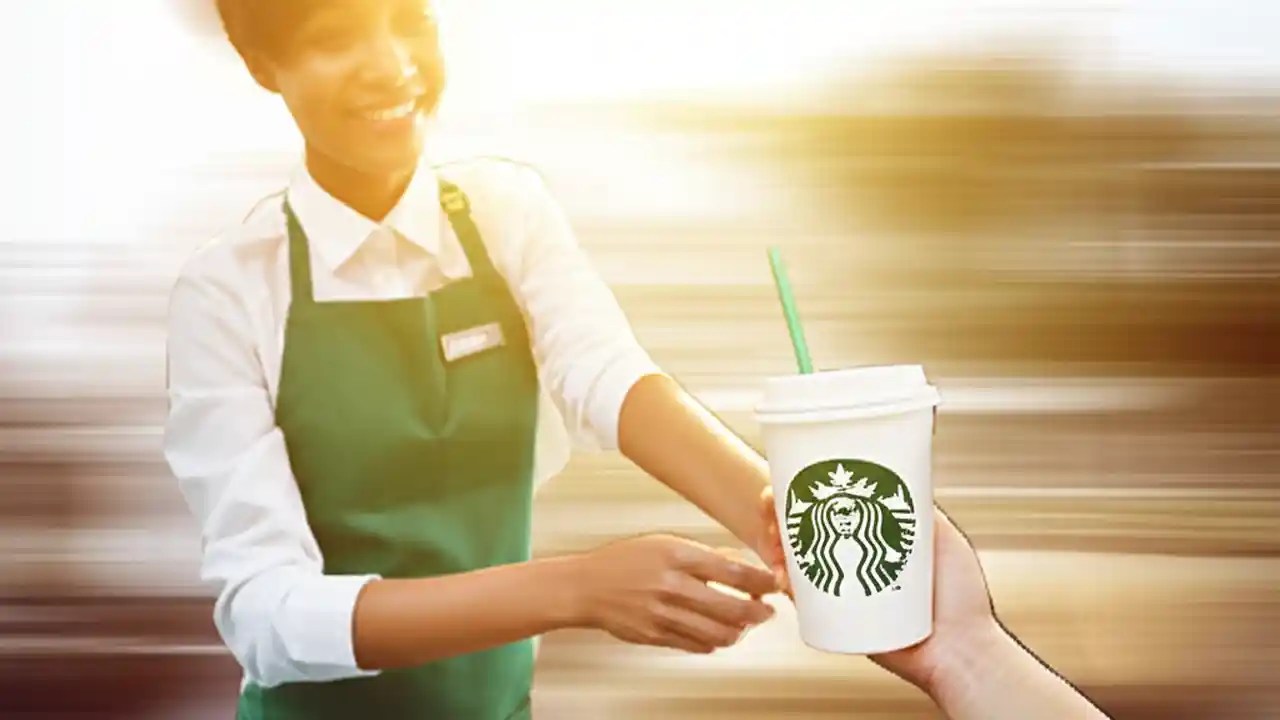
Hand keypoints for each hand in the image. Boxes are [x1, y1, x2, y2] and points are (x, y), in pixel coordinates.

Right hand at [571, 534, 778, 653]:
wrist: (587, 587)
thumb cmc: (624, 562)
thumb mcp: (665, 544)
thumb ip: (703, 556)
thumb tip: (739, 565)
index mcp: (676, 556)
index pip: (732, 571)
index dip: (761, 581)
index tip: (773, 583)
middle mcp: (672, 586)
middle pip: (732, 608)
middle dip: (758, 612)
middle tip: (767, 611)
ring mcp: (664, 615)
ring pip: (719, 633)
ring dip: (740, 631)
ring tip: (745, 624)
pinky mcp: (657, 637)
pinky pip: (698, 645)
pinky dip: (715, 641)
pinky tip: (719, 632)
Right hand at [757, 494, 996, 689]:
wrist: (965, 648)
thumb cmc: (961, 596)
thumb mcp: (941, 535)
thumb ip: (917, 506)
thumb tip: (895, 467)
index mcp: (874, 540)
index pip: (831, 510)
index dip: (804, 494)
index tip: (787, 479)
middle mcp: (855, 563)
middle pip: (804, 533)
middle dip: (779, 517)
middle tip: (770, 505)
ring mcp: (845, 591)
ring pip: (797, 564)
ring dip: (775, 547)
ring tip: (774, 538)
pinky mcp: (840, 621)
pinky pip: (805, 602)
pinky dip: (788, 587)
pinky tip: (783, 577)